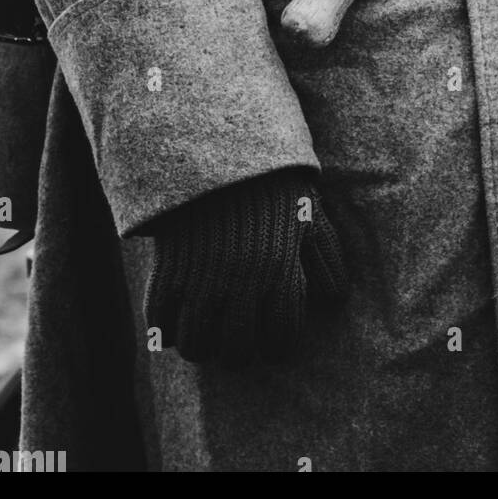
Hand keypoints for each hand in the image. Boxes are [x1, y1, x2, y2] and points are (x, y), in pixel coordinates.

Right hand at [143, 170, 347, 367]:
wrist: (217, 147)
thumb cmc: (270, 183)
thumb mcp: (307, 215)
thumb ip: (325, 258)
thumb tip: (336, 299)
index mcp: (280, 270)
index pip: (281, 339)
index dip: (278, 347)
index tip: (273, 342)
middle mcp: (241, 282)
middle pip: (237, 351)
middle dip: (240, 351)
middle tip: (240, 341)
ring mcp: (201, 278)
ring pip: (197, 347)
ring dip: (204, 346)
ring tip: (210, 334)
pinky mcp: (168, 270)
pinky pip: (161, 324)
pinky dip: (168, 330)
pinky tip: (181, 318)